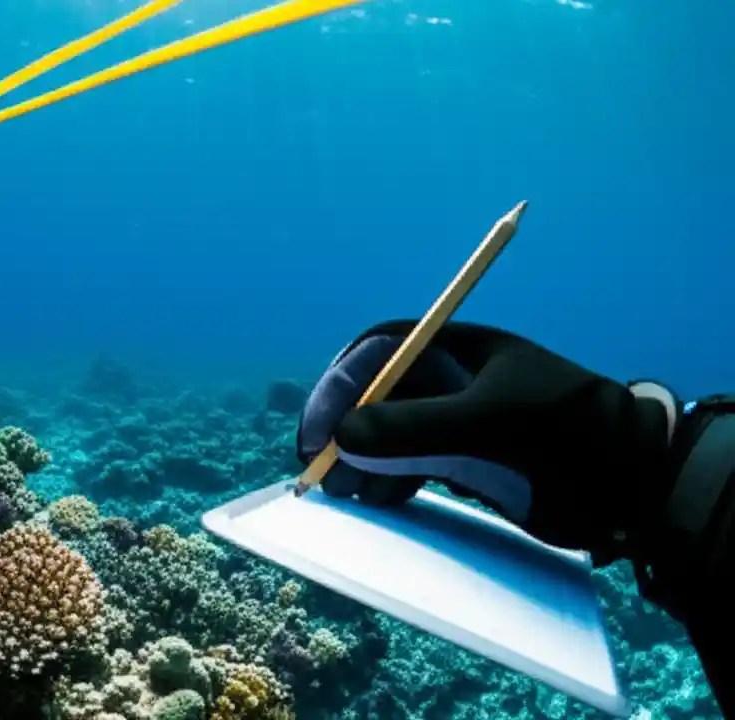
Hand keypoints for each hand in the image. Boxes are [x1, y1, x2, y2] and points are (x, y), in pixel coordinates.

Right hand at [295, 319, 679, 561]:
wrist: (636, 486)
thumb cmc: (571, 435)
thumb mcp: (492, 423)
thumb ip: (416, 428)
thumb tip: (342, 436)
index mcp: (459, 350)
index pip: (380, 352)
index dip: (341, 385)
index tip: (319, 429)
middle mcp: (452, 383)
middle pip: (377, 396)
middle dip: (345, 431)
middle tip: (320, 472)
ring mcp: (459, 425)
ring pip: (390, 437)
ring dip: (362, 464)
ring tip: (346, 497)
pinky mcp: (468, 465)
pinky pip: (413, 468)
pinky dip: (390, 484)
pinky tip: (380, 504)